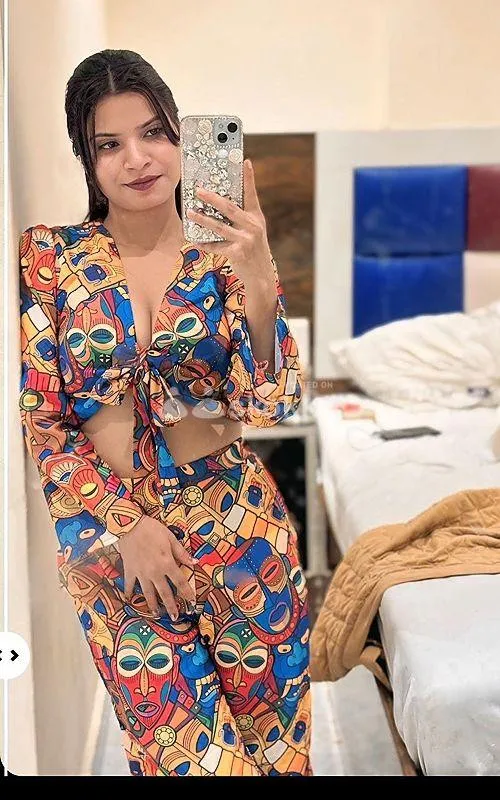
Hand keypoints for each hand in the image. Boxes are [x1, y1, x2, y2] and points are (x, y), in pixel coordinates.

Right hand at [118, 515, 196, 619]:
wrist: (130, 526)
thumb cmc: (152, 529)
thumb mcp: (170, 538)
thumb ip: (181, 552)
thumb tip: (195, 562)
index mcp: (167, 563)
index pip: (180, 582)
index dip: (187, 593)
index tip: (192, 602)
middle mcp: (155, 572)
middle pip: (165, 593)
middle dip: (171, 606)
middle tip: (175, 617)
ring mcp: (141, 573)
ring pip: (148, 593)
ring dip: (153, 605)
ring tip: (156, 614)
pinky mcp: (129, 571)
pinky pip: (130, 584)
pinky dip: (129, 592)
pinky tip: (129, 599)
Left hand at [186, 159, 274, 289]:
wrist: (261, 275)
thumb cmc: (254, 250)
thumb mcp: (254, 231)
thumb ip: (242, 217)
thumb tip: (221, 203)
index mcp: (256, 218)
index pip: (252, 194)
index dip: (249, 178)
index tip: (245, 162)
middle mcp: (252, 227)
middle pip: (229, 208)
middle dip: (212, 198)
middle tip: (198, 190)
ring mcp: (245, 240)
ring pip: (219, 227)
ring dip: (202, 219)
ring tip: (190, 212)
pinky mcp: (237, 253)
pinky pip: (216, 246)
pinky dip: (204, 243)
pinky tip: (194, 240)